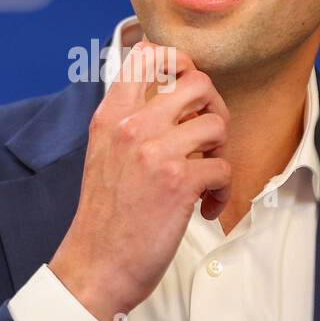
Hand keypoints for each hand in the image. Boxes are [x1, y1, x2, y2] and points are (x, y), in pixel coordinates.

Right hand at [48, 39, 230, 320]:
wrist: (96, 266)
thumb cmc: (105, 216)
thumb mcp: (104, 153)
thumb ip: (131, 121)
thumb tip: (175, 98)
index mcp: (111, 115)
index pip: (149, 54)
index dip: (181, 63)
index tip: (187, 91)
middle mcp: (131, 125)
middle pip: (198, 82)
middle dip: (214, 109)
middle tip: (207, 139)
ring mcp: (155, 152)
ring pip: (217, 124)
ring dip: (219, 153)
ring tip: (204, 177)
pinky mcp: (179, 182)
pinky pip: (224, 168)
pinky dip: (221, 191)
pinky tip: (204, 207)